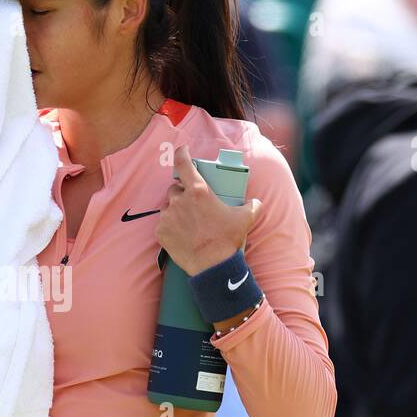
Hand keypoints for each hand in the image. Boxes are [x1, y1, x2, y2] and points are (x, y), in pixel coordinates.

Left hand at [156, 143, 260, 274]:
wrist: (212, 266)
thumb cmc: (227, 240)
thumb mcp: (245, 219)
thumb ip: (252, 205)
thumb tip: (256, 202)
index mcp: (199, 191)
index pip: (184, 164)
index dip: (181, 154)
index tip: (182, 150)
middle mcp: (180, 200)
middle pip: (175, 189)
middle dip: (182, 193)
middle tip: (193, 205)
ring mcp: (168, 216)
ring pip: (168, 206)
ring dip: (175, 210)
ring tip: (188, 223)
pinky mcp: (160, 231)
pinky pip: (163, 224)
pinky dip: (170, 227)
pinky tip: (182, 235)